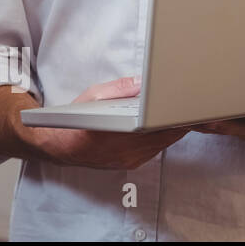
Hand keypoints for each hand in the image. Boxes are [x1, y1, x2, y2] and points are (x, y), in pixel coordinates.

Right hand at [24, 76, 187, 169]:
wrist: (61, 147)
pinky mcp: (133, 163)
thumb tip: (141, 82)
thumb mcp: (93, 95)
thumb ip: (119, 88)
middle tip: (182, 105)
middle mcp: (128, 149)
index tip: (183, 105)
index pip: (159, 124)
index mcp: (118, 131)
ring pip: (163, 143)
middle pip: (166, 135)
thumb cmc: (74, 121)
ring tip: (171, 113)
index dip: (175, 115)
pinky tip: (157, 127)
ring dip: (169, 129)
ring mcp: (132, 159)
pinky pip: (155, 150)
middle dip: (175, 120)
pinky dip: (160, 138)